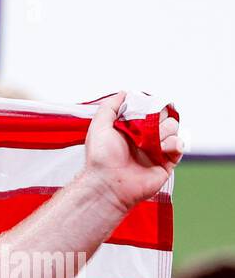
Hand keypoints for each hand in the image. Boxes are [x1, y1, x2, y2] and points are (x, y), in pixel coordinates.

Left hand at [83, 91, 181, 213]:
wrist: (107, 184)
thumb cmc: (100, 159)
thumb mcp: (98, 126)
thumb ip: (109, 106)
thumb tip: (124, 93)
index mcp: (132, 128)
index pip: (150, 107)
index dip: (149, 106)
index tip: (140, 112)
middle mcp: (146, 137)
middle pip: (165, 114)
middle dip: (156, 118)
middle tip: (143, 130)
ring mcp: (157, 149)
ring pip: (174, 127)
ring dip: (163, 132)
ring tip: (148, 144)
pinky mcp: (167, 162)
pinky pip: (179, 144)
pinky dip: (172, 143)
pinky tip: (160, 149)